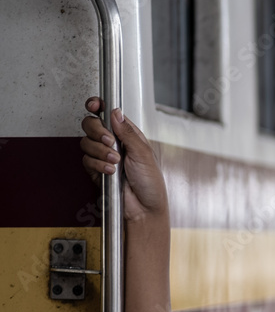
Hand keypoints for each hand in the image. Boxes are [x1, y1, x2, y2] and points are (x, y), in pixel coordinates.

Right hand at [79, 97, 168, 222]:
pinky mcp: (95, 169)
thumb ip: (127, 132)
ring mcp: (103, 156)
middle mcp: (114, 143)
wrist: (143, 207)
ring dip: (101, 152)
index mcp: (128, 135)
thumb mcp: (143, 153)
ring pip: (86, 142)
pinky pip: (86, 160)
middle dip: (98, 132)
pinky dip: (98, 165)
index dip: (98, 106)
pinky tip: (110, 171)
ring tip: (116, 162)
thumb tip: (116, 113)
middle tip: (109, 141)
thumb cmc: (151, 182)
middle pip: (91, 125)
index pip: (109, 114)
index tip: (94, 105)